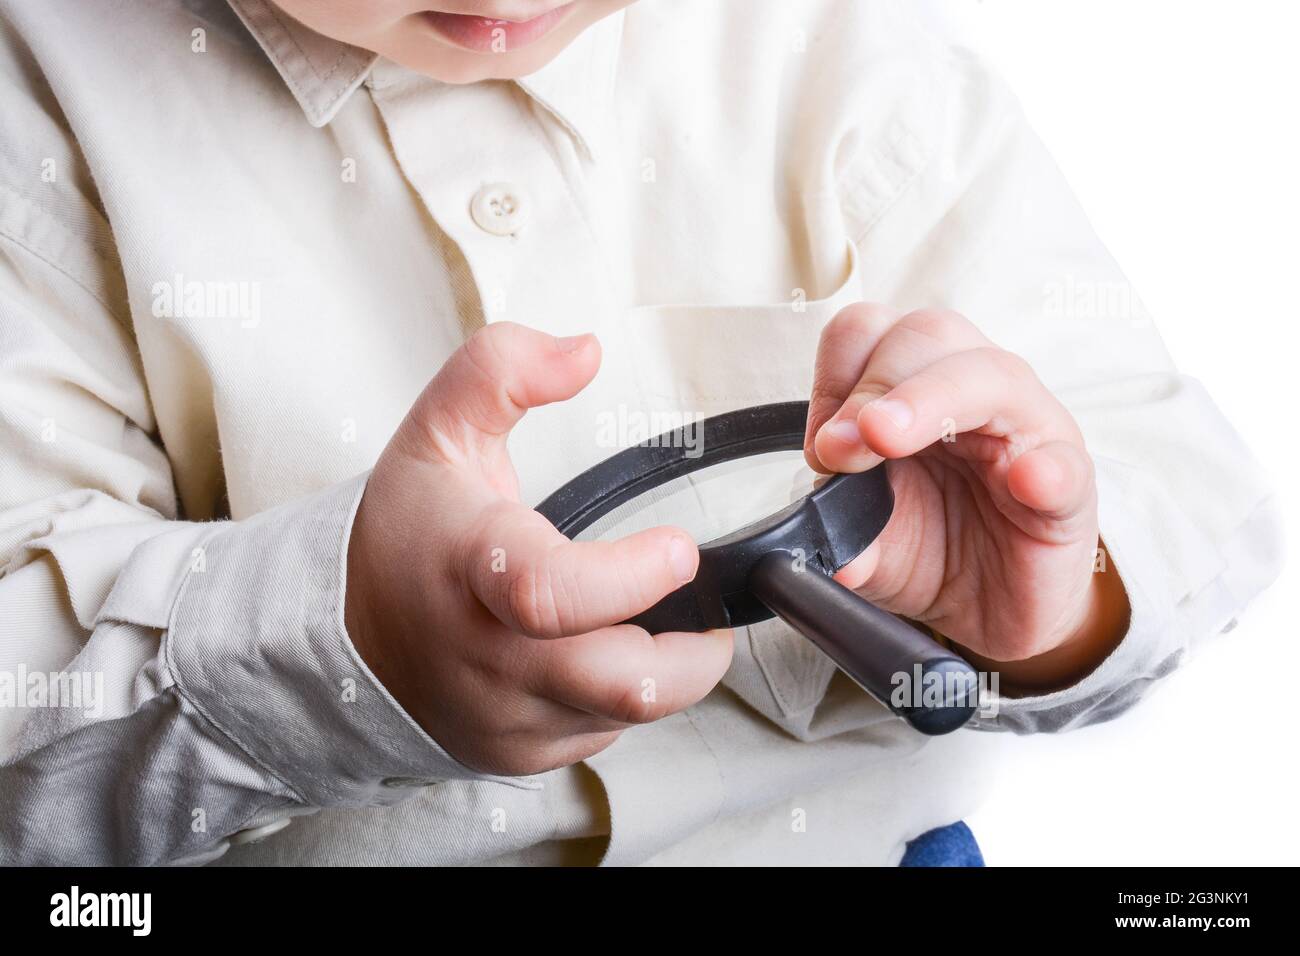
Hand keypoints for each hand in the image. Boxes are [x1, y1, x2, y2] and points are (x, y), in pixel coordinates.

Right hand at [344, 323, 732, 775]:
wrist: (342, 639)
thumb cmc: (405, 535)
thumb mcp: (438, 431)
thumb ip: (502, 369)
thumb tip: (584, 352)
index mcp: (472, 569)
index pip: (551, 593)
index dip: (630, 578)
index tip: (679, 550)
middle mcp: (490, 656)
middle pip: (622, 682)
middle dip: (693, 649)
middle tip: (704, 607)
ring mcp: (506, 714)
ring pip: (627, 714)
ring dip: (662, 671)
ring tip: (654, 624)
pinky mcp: (519, 753)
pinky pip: (602, 734)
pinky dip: (620, 699)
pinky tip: (600, 656)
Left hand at [805, 305, 1128, 692]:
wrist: (995, 606)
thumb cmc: (936, 547)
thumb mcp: (868, 543)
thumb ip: (840, 532)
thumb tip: (816, 536)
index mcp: (911, 387)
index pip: (868, 333)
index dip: (833, 379)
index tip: (821, 447)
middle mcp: (970, 389)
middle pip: (926, 334)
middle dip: (873, 385)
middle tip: (843, 449)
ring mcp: (1027, 431)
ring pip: (991, 375)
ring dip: (930, 401)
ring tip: (888, 440)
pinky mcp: (1069, 488)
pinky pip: (1064, 464)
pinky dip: (1043, 468)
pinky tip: (1025, 480)